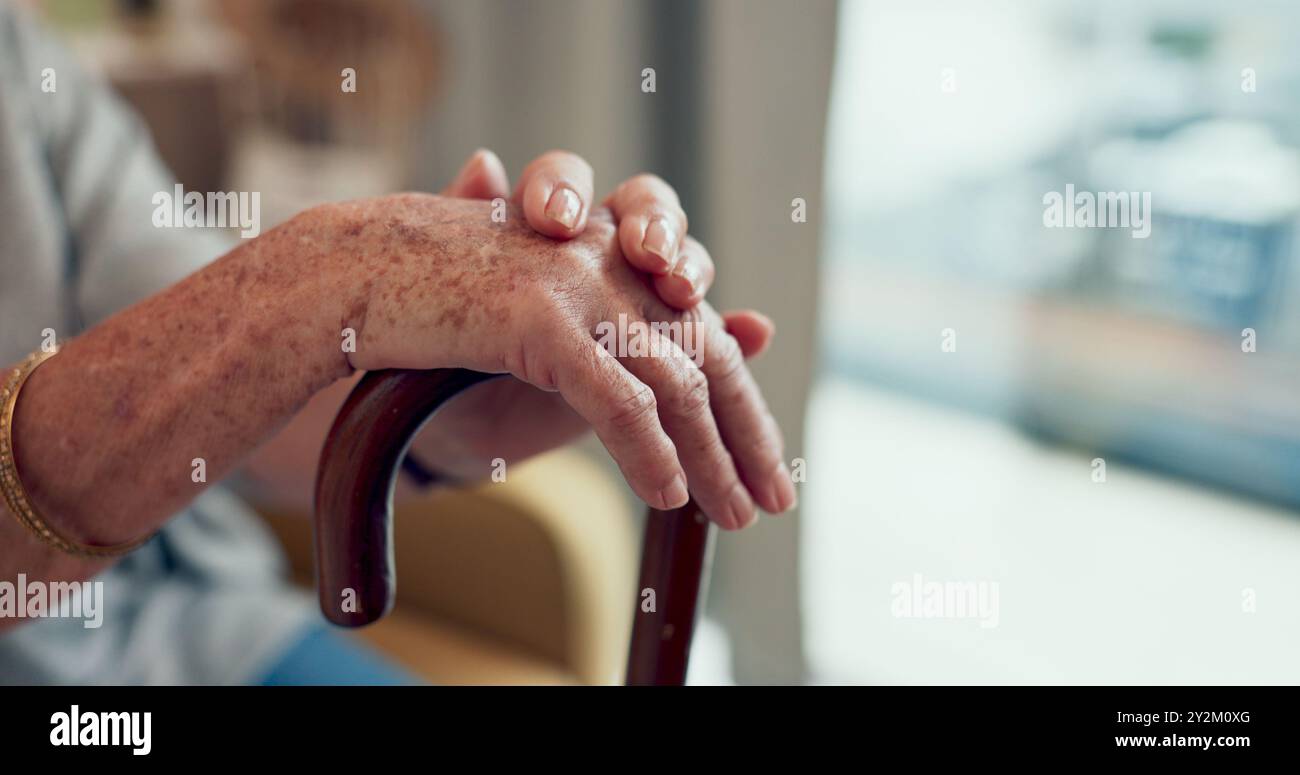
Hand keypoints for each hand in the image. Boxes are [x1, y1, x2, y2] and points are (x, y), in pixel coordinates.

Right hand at [301, 190, 794, 528]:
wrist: (347, 275)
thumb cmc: (444, 298)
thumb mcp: (557, 317)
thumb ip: (640, 326)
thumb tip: (753, 326)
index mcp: (614, 246)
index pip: (702, 325)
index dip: (740, 397)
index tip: (765, 463)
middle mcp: (608, 253)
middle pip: (705, 348)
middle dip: (744, 429)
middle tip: (771, 497)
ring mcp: (576, 279)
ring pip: (673, 379)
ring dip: (709, 457)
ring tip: (730, 513)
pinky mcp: (538, 315)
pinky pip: (616, 397)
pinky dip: (648, 454)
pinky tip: (667, 497)